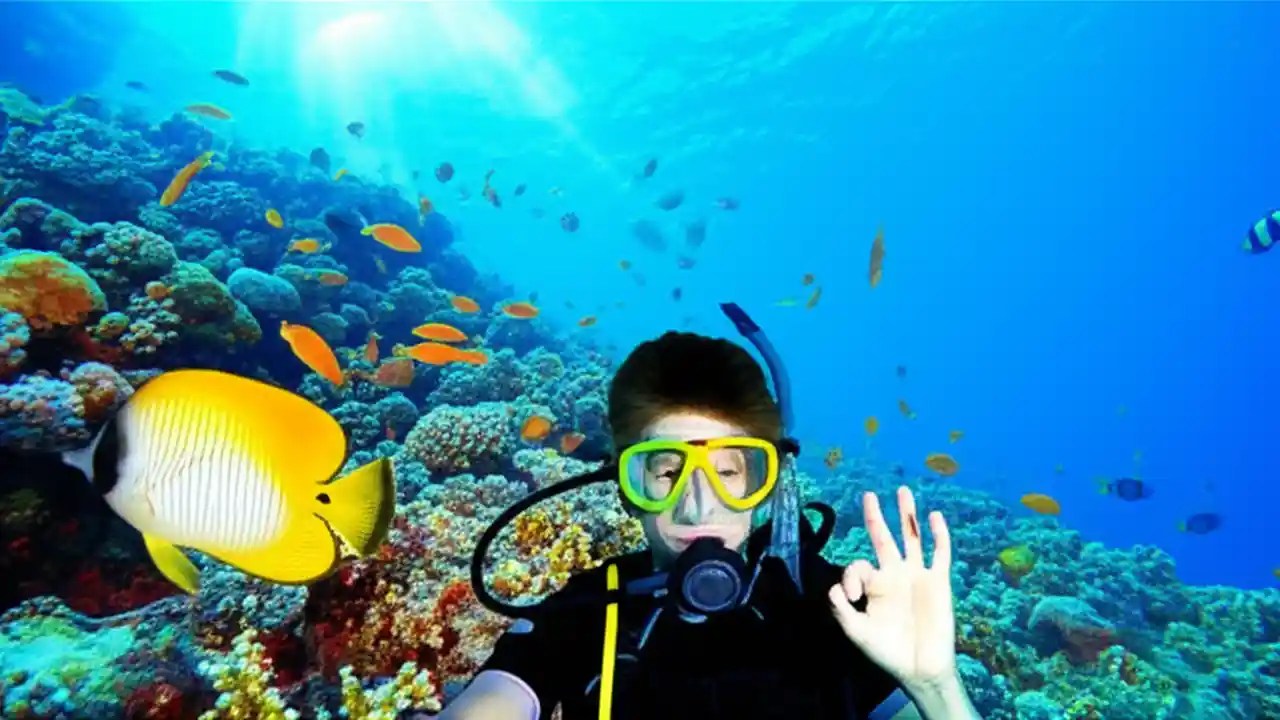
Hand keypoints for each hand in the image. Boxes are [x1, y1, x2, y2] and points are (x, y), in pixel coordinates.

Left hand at [828, 486, 957, 690]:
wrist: (920, 668)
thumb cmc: (887, 652)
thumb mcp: (857, 631)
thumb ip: (841, 610)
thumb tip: (831, 588)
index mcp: (874, 585)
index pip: (858, 565)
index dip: (851, 574)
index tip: (851, 594)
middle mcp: (894, 575)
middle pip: (883, 538)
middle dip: (875, 517)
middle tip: (867, 495)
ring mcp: (917, 576)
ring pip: (912, 538)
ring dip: (907, 515)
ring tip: (903, 491)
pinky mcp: (938, 582)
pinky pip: (940, 554)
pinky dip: (938, 535)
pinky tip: (934, 517)